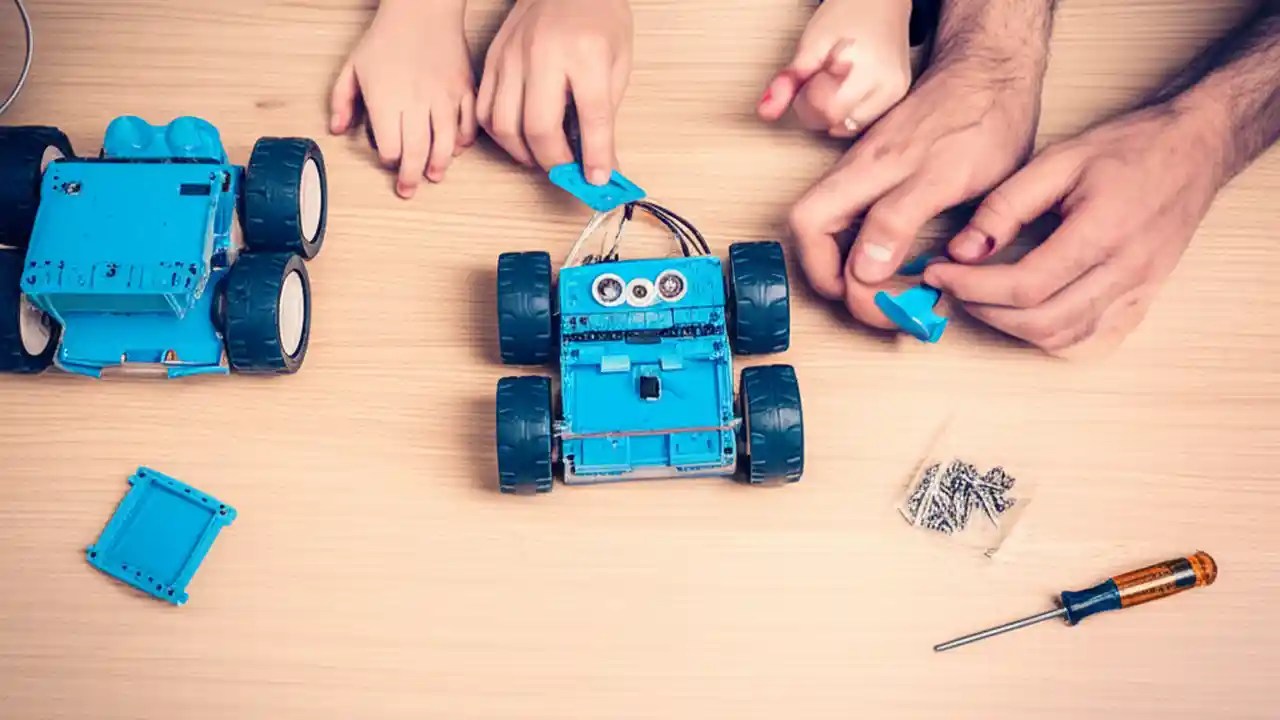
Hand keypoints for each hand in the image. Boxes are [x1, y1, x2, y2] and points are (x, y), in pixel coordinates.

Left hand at [330, 0, 477, 197]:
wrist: (422, 9)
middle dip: (411, 177)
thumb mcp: (352, 66)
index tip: (388, 157)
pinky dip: (463, 140)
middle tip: (408, 190)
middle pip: (416, 153)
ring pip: (445, 144)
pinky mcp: (464, 90)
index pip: (391, 147)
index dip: (388, 159)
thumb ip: (342, 100)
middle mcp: (416, 102)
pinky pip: (468, 124)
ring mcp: (444, 97)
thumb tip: (338, 130)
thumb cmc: (386, 37)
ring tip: (433, 176)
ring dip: (439, 164)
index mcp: (387, 100)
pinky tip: (455, 148)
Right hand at [476, 0, 632, 183]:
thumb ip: (606, 112)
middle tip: (568, 171)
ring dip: (524, 153)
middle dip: (555, 162)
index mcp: (586, 53)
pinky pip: (485, 110)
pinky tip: (521, 137)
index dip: (596, 156)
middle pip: (539, 128)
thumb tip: (599, 161)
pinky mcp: (492, 59)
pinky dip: (501, 134)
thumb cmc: (597, 17)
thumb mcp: (617, 61)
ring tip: (543, 156)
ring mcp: (511, 57)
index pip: (592, 118)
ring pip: (505, 125)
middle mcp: (543, 55)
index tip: (597, 181)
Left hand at [759, 0, 912, 136]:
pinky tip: (847, 88)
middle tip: (821, 75)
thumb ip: (789, 79)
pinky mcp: (897, 98)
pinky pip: (862, 121)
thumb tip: (766, 112)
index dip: (807, 100)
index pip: (826, 112)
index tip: (808, 79)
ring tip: (836, 79)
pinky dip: (847, 110)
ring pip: (848, 126)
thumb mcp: (810, 44)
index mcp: (867, 69)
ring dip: (832, 111)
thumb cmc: (846, 15)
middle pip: (836, 122)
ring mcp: (896, 94)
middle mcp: (888, 86)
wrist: (880, 1)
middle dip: (818, 106)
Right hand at [787, 52, 1045, 327]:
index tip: (883, 305)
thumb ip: (898, 219)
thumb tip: (861, 269)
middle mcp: (858, 178)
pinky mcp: (888, 180)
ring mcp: (870, 179)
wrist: (997, 73)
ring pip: (839, 235)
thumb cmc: (980, 116)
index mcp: (864, 176)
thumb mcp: (946, 174)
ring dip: (861, 274)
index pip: (811, 234)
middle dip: (840, 285)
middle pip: (814, 239)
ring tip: (900, 296)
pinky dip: (880, 256)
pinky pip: (864, 225)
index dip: (837, 281)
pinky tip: (909, 266)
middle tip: (886, 308)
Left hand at [923, 105, 1226, 355]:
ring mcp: (1140, 291)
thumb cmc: (1130, 146)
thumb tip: (961, 249)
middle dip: (984, 309)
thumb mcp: (1059, 158)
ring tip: (982, 297)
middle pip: (1041, 321)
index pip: (1025, 285)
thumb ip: (1006, 205)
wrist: (1195, 148)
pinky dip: (1052, 338)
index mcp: (1103, 231)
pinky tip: (1027, 315)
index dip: (972, 286)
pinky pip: (1093, 341)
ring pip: (1064, 338)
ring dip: (1012, 327)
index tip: (938, 272)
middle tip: (954, 285)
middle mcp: (1126, 270)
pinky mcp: (1145, 300)